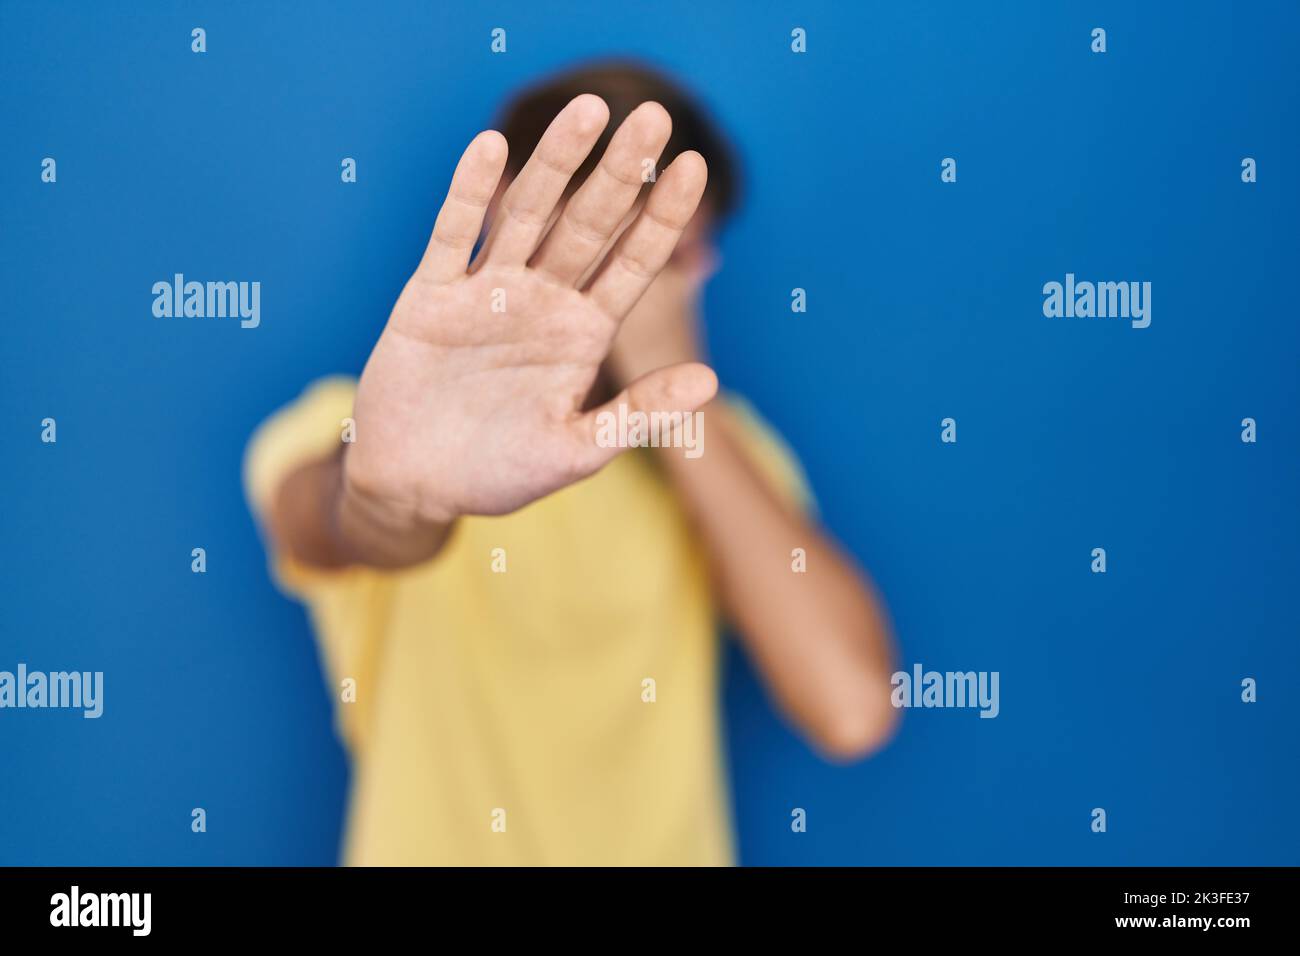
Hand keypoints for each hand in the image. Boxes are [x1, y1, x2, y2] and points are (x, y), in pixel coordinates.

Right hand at [345, 95, 716, 529]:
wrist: (416, 485)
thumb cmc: (500, 473)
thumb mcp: (577, 451)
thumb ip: (638, 414)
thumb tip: (710, 382)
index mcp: (583, 334)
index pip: (633, 264)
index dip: (662, 217)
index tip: (694, 167)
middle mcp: (542, 301)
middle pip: (587, 225)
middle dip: (620, 174)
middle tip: (652, 116)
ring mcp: (488, 292)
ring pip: (526, 216)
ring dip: (554, 164)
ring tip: (586, 110)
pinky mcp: (432, 296)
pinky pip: (453, 236)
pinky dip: (470, 194)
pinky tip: (491, 147)